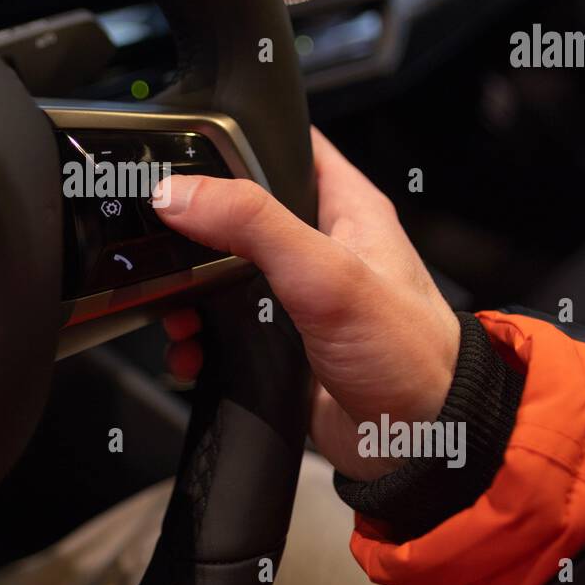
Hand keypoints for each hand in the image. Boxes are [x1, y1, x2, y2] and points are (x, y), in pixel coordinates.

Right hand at [155, 127, 459, 479]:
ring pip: (221, 275)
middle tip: (163, 240)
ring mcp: (297, 297)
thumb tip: (181, 194)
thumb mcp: (326, 274)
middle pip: (238, 212)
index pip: (285, 144)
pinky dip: (198, 340)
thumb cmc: (410, 356)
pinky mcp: (280, 343)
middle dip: (193, 230)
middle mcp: (320, 246)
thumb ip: (253, 224)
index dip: (236, 139)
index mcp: (345, 207)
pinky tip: (191, 351)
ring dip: (189, 294)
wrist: (421, 446)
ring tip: (174, 307)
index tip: (183, 147)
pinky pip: (222, 330)